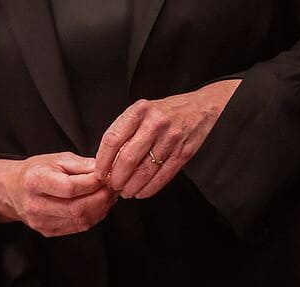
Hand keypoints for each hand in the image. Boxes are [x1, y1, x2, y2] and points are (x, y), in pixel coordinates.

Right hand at [0, 152, 116, 236]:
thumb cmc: (36, 170)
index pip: (70, 187)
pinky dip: (94, 216)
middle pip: (77, 208)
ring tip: (108, 195)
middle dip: (102, 198)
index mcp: (35, 181)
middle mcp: (35, 204)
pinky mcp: (48, 231)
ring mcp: (41, 222)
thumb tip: (105, 170)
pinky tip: (98, 205)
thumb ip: (81, 165)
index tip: (107, 175)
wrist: (13, 189)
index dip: (93, 183)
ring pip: (81, 220)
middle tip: (113, 187)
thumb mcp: (56, 159)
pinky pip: (78, 227)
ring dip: (101, 208)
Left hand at [95, 79, 240, 199]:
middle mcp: (154, 123)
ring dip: (132, 186)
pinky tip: (142, 192)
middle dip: (117, 177)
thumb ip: (125, 130)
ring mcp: (170, 138)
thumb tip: (108, 160)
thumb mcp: (142, 111)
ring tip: (126, 192)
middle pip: (128, 158)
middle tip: (113, 186)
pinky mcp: (183, 152)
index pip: (113, 138)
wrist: (199, 108)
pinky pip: (163, 175)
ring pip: (145, 170)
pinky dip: (150, 188)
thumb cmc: (165, 111)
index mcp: (139, 111)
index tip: (99, 172)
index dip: (103, 159)